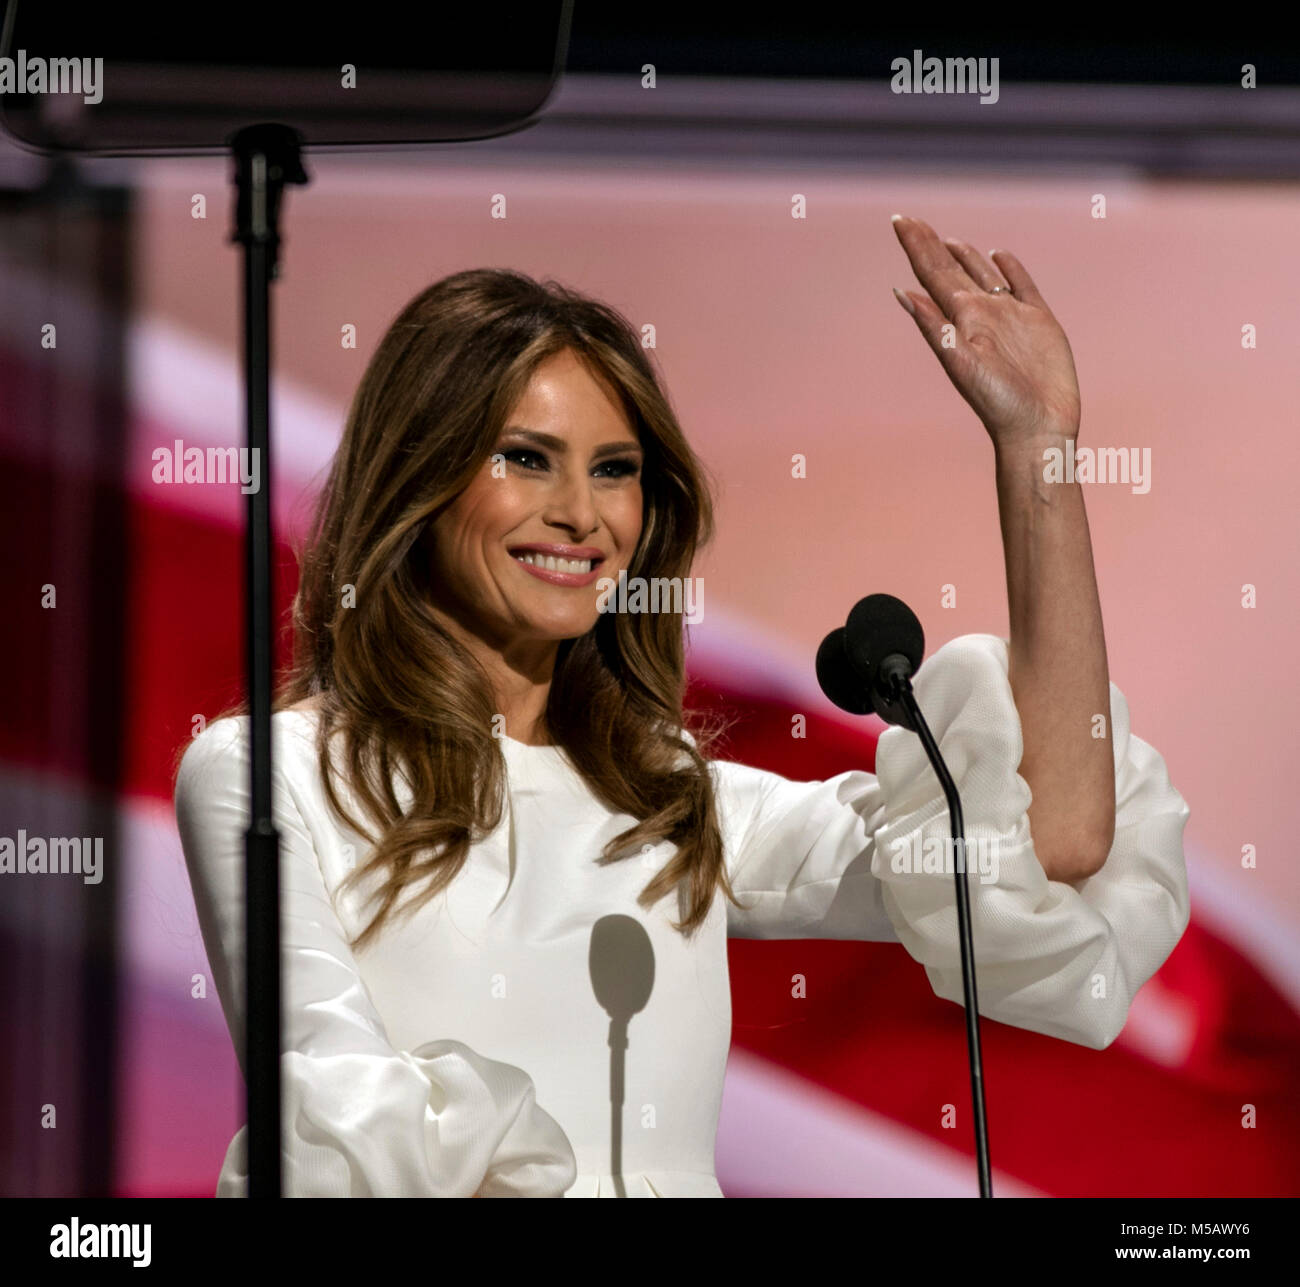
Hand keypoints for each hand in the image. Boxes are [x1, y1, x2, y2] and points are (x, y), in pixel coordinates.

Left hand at [890, 214, 1080, 449]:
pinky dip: (1009, 268)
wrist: (1038, 427)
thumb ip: (934, 326)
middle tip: (908, 220)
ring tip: (945, 239)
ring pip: (982, 275)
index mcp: (960, 319)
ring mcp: (1009, 316)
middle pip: (949, 270)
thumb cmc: (998, 402)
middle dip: (929, 245)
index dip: (915, 247)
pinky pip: (1021, 285)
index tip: (898, 220)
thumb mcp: (960, 362)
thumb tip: (902, 292)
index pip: (931, 274)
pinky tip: (999, 255)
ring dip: (963, 256)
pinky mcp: (1038, 321)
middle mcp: (981, 313)